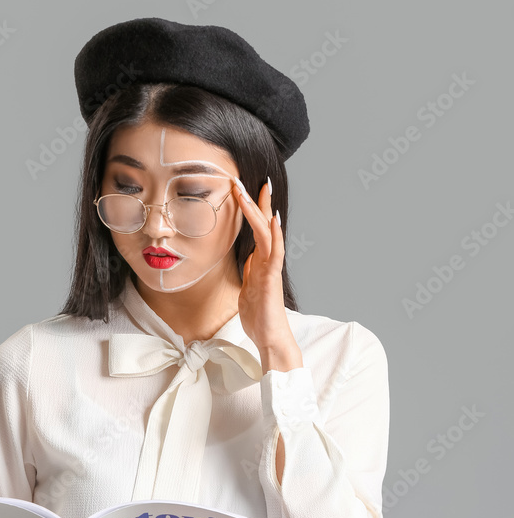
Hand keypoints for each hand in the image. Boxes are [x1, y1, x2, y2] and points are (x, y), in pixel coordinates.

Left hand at [231, 176, 303, 369]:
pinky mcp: (272, 279)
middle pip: (263, 225)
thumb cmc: (259, 316)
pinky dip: (275, 236)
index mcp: (260, 262)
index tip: (242, 188)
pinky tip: (274, 220)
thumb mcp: (248, 288)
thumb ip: (249, 271)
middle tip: (245, 179)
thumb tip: (247, 258)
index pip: (256, 229)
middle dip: (255, 201)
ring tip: (255, 191)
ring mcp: (271, 268)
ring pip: (267, 233)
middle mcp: (267, 261)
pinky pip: (275, 254)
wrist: (269, 338)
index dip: (250, 209)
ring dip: (260, 211)